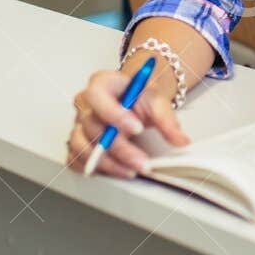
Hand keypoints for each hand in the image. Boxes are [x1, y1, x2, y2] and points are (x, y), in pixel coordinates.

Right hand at [65, 55, 189, 178]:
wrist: (134, 102)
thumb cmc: (138, 97)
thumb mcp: (156, 100)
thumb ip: (167, 119)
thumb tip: (179, 139)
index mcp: (101, 83)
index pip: (96, 96)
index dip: (114, 114)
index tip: (137, 128)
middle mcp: (85, 103)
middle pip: (93, 127)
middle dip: (119, 149)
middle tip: (141, 161)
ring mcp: (78, 123)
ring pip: (82, 146)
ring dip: (107, 163)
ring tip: (130, 170)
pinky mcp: (78, 142)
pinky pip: (75, 158)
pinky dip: (92, 168)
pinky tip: (112, 171)